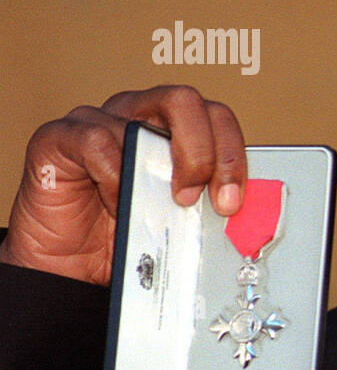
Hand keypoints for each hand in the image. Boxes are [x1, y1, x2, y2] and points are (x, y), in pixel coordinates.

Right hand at [0, 85, 247, 285]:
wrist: (74, 268)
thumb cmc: (130, 235)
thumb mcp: (184, 218)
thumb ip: (211, 201)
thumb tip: (245, 207)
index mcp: (174, 128)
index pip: (216, 117)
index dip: (231, 155)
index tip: (231, 201)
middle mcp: (138, 114)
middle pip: (185, 101)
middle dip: (201, 151)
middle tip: (195, 197)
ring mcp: (97, 120)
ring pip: (138, 116)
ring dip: (154, 170)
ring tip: (152, 208)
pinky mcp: (58, 137)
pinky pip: (96, 140)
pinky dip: (113, 176)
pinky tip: (116, 204)